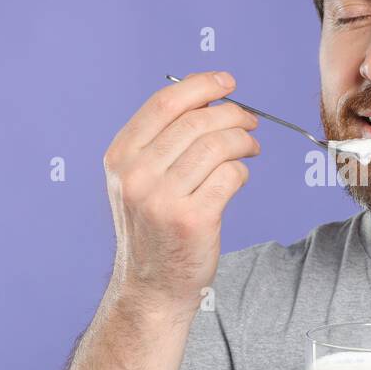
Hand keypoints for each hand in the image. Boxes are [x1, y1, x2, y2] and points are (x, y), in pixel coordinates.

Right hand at [101, 71, 259, 317]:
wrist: (151, 287)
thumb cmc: (153, 229)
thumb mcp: (139, 181)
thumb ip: (162, 142)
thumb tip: (210, 100)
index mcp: (120, 158)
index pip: (164, 104)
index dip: (201, 86)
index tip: (227, 82)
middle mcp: (137, 176)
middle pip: (197, 122)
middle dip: (232, 114)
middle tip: (250, 121)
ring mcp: (163, 198)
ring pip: (218, 146)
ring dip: (243, 141)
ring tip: (250, 148)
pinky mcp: (193, 219)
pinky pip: (230, 176)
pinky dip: (241, 171)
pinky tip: (238, 177)